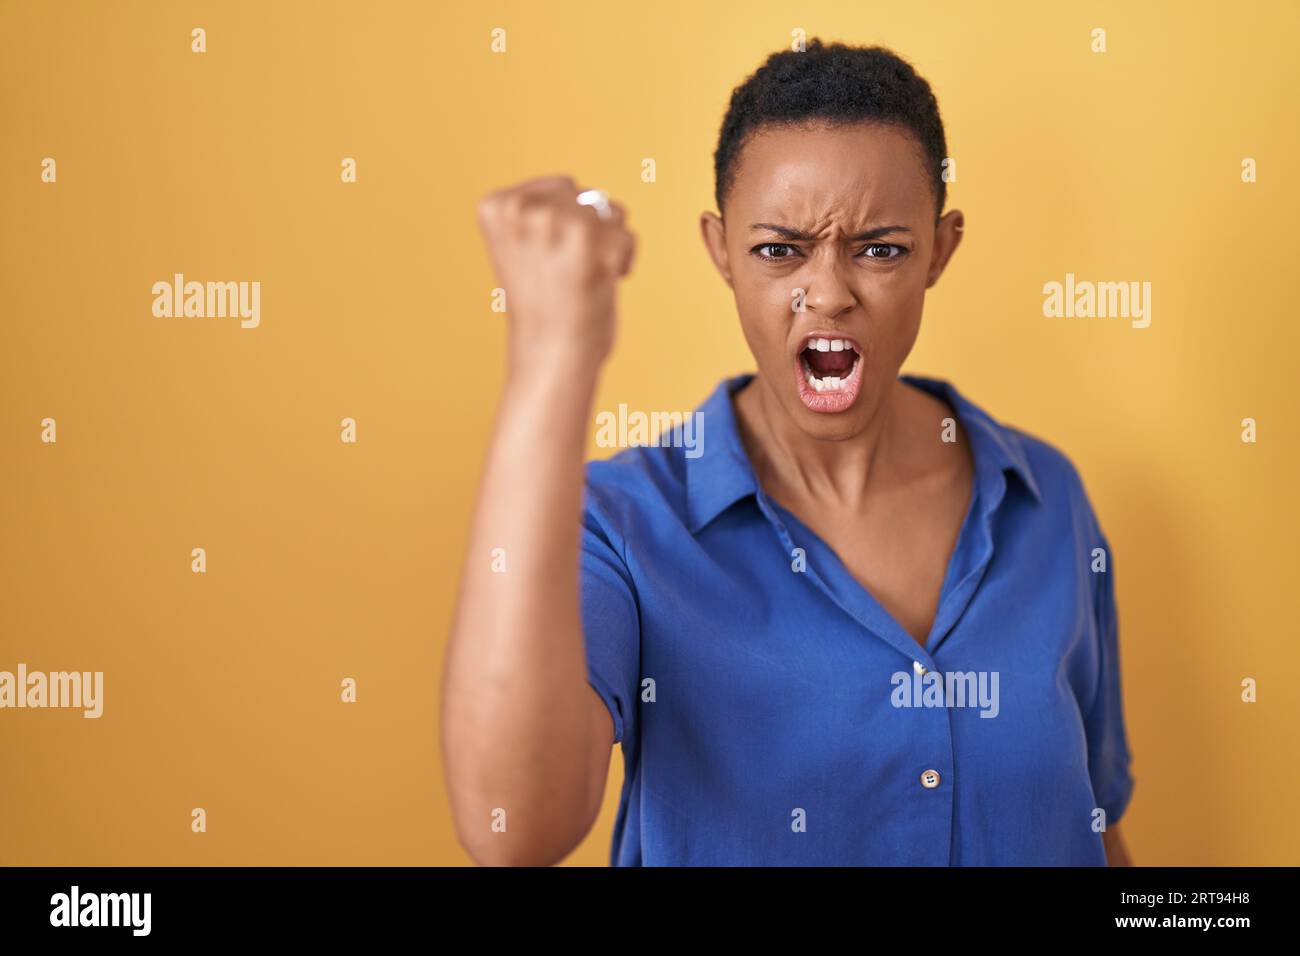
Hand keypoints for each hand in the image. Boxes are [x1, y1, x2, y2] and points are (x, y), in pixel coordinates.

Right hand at [476, 175, 635, 377]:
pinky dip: (623, 261)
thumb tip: (600, 202)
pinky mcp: (590, 241)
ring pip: (610, 212)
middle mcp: (523, 208)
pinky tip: (600, 284)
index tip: (547, 257)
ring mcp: (556, 222)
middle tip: (568, 269)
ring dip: (607, 244)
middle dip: (588, 228)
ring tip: (582, 276)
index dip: (563, 224)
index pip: (557, 187)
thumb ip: (544, 212)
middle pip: (584, 195)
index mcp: (497, 206)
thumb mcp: (522, 245)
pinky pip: (627, 236)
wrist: (550, 355)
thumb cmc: (542, 305)